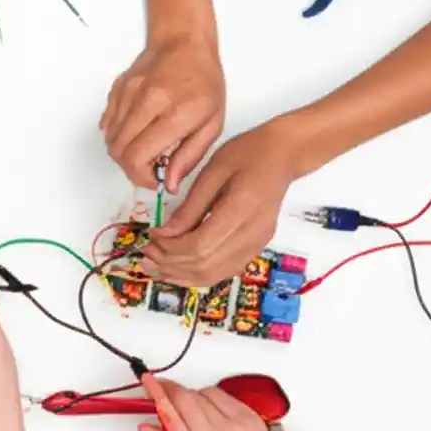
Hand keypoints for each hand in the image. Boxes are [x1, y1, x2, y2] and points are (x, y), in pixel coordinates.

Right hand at [101, 34, 224, 190]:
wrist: (183, 42)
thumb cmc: (203, 81)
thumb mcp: (212, 123)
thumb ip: (189, 156)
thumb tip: (168, 183)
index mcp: (175, 112)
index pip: (138, 157)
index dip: (142, 177)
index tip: (155, 179)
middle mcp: (146, 101)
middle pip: (119, 152)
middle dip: (132, 168)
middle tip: (150, 167)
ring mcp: (127, 94)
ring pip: (110, 140)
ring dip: (124, 153)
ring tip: (144, 148)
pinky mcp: (117, 90)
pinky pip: (107, 124)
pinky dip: (118, 136)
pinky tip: (136, 132)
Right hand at [138, 375, 266, 430]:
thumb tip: (146, 427)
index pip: (168, 415)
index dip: (155, 393)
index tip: (148, 381)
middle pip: (182, 399)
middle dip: (169, 388)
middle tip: (161, 386)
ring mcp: (230, 425)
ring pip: (199, 394)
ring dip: (188, 395)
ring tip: (190, 408)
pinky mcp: (245, 415)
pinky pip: (218, 393)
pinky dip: (208, 395)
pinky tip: (207, 407)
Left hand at [143, 121, 299, 285]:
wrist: (283, 157)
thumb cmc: (247, 155)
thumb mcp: (212, 172)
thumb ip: (189, 207)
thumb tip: (164, 234)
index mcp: (242, 210)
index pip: (200, 246)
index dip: (170, 248)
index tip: (151, 236)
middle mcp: (253, 234)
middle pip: (205, 265)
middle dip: (171, 263)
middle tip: (147, 252)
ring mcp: (256, 244)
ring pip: (213, 275)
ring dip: (181, 274)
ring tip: (156, 264)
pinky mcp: (255, 248)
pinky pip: (223, 271)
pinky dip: (197, 274)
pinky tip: (178, 266)